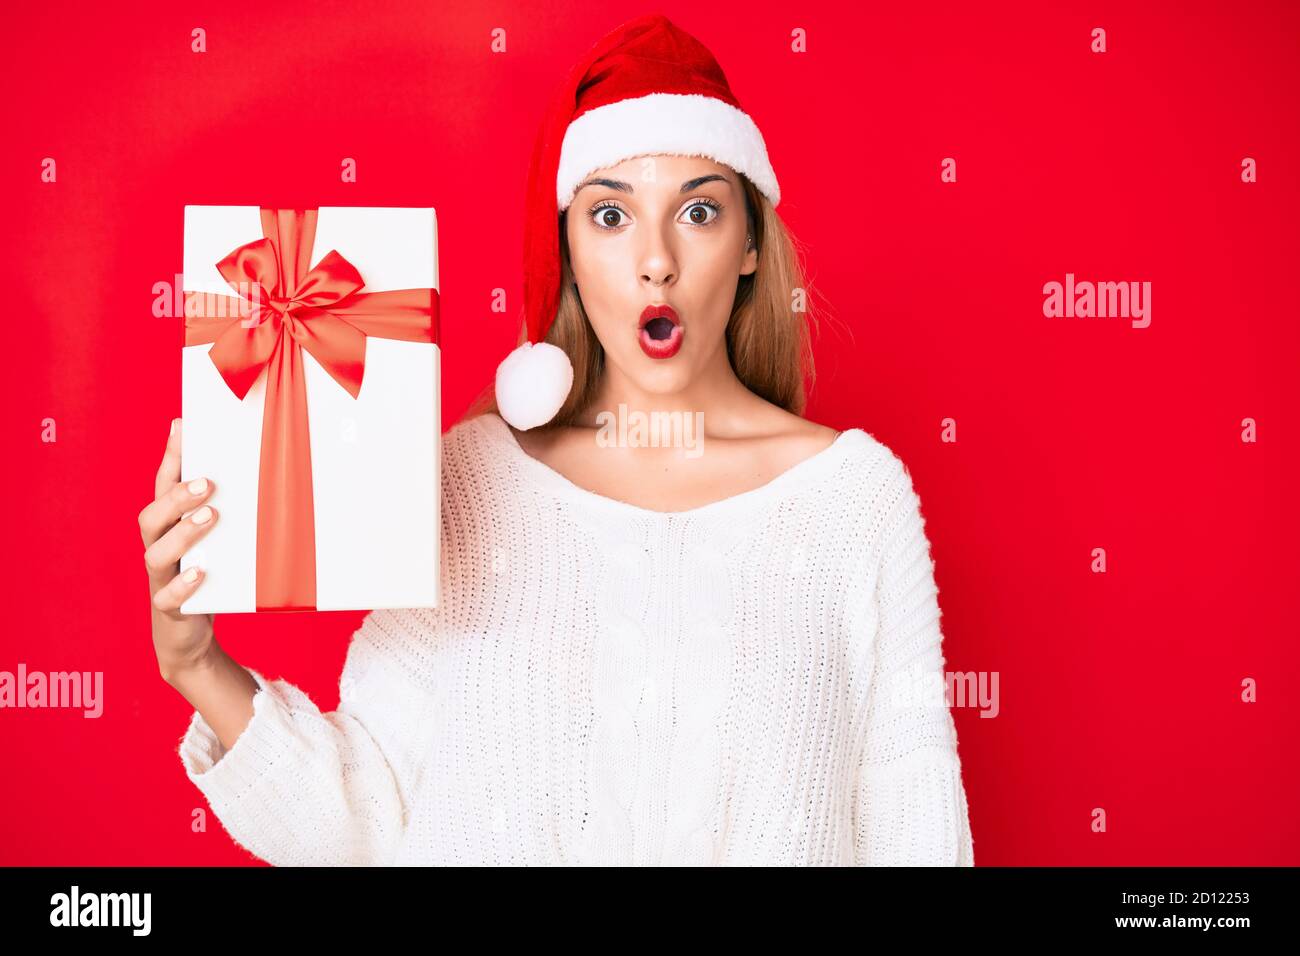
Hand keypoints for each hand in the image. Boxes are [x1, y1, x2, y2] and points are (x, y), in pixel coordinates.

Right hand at [140, 417, 218, 681]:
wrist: (191, 636)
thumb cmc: (210, 575)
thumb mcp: (220, 539)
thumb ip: (228, 507)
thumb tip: (252, 465)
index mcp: (168, 526)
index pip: (162, 485)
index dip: (170, 457)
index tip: (183, 426)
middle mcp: (158, 547)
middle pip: (151, 517)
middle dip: (177, 497)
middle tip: (209, 483)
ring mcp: (161, 579)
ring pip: (157, 554)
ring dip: (183, 534)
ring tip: (210, 517)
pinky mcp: (169, 609)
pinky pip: (168, 597)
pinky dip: (184, 585)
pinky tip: (203, 573)